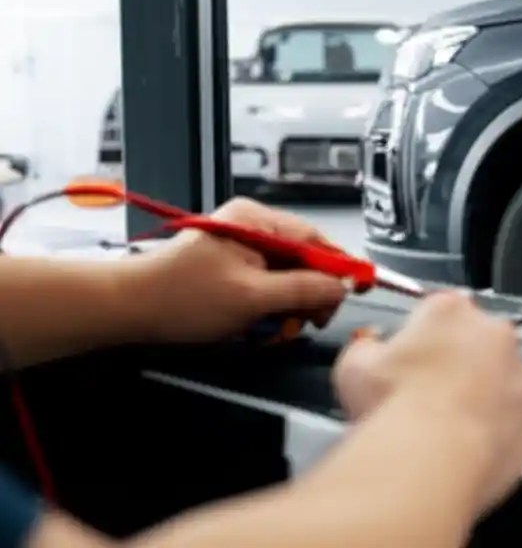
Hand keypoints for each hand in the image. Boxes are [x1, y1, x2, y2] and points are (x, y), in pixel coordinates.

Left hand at [122, 197, 347, 343]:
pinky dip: (268, 312)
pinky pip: (268, 290)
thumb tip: (340, 287)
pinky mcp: (234, 272)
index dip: (341, 267)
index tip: (361, 287)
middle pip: (305, 263)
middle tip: (300, 323)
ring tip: (269, 330)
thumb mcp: (251, 297)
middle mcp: (252, 229)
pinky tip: (256, 328)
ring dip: (286, 310)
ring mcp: (243, 250)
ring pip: (288, 281)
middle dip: (306, 297)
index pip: (316, 241)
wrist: (129, 310)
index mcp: (256, 221)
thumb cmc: (178, 297)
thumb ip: (303, 289)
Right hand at [332, 290, 521, 515]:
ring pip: (497, 380)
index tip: (403, 359)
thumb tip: (367, 347)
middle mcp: (494, 336)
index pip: (435, 309)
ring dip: (476, 396)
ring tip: (441, 425)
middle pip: (472, 341)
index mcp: (451, 310)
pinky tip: (462, 446)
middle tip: (421, 393)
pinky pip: (510, 420)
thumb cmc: (396, 409)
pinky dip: (491, 430)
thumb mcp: (353, 365)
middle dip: (452, 362)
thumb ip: (365, 346)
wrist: (433, 461)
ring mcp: (519, 378)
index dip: (415, 337)